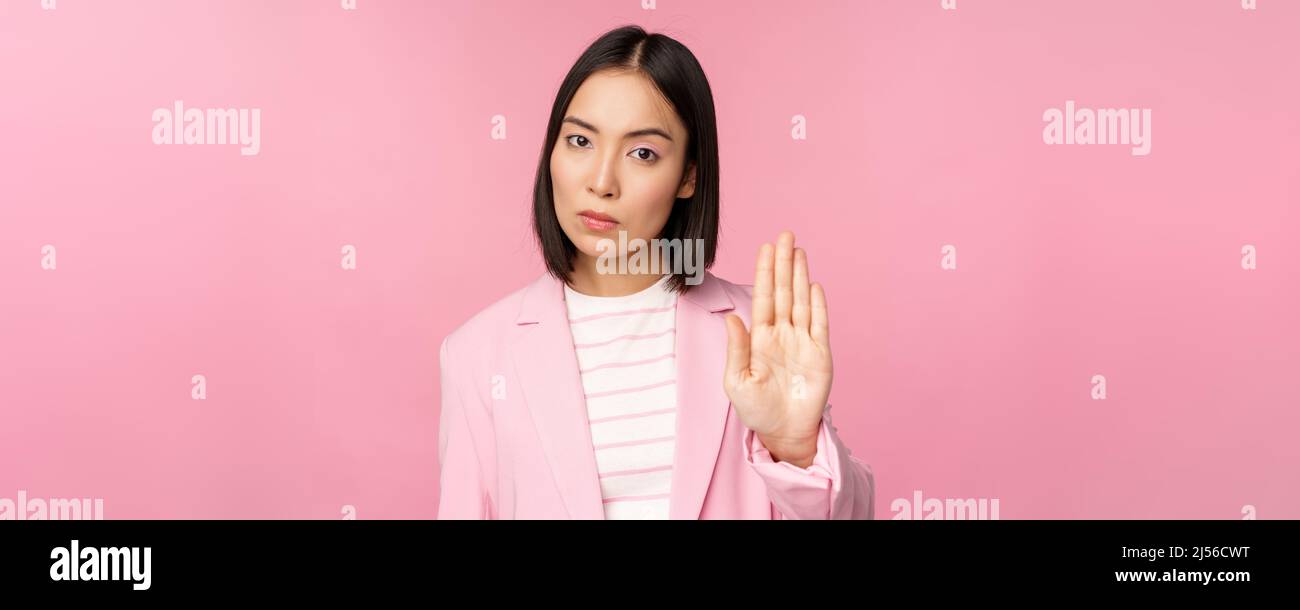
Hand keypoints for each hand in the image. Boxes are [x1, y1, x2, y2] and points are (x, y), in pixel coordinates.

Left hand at [723, 231, 831, 467]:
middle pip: (784, 292)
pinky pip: (819, 324)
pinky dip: (818, 305)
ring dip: (800, 276)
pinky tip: (814, 284)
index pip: (763, 297)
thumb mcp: (737, 381)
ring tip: (799, 250)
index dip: (764, 273)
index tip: (765, 248)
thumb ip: (736, 349)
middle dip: (783, 264)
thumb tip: (732, 318)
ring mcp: (802, 342)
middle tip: (784, 235)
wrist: (783, 433)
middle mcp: (782, 334)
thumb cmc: (756, 410)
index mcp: (760, 338)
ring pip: (802, 301)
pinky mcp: (820, 355)